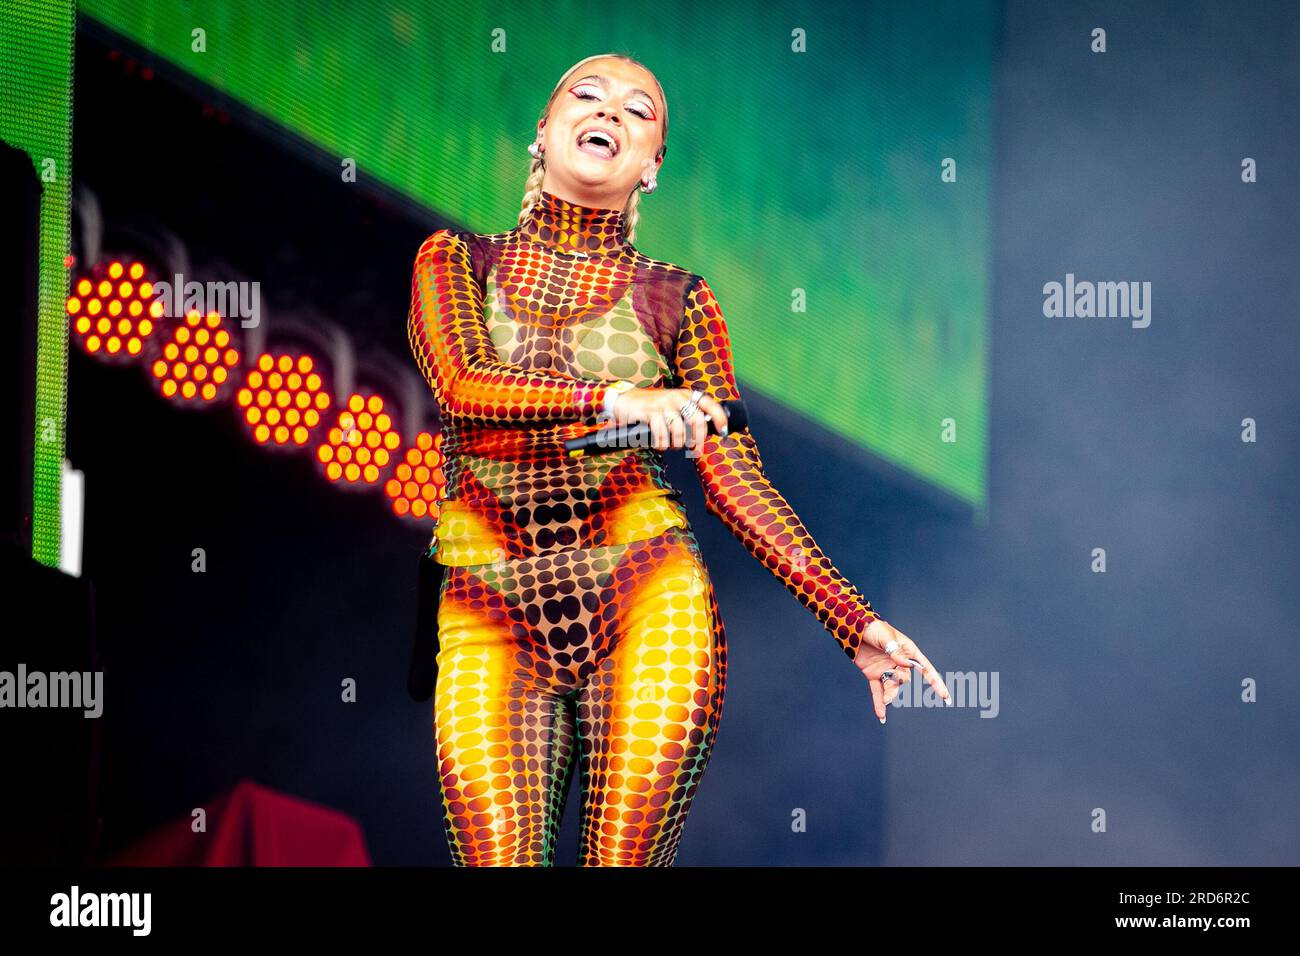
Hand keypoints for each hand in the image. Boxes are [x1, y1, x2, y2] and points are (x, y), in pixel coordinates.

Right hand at [611, 386, 729, 451]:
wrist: (625, 400)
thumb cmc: (652, 407)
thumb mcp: (672, 406)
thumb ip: (686, 415)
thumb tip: (703, 434)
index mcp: (686, 395)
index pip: (709, 404)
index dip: (720, 419)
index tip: (723, 432)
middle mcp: (677, 397)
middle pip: (698, 420)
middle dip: (698, 440)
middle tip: (694, 450)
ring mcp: (664, 404)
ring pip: (679, 430)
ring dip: (677, 444)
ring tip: (671, 446)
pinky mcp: (650, 412)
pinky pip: (661, 434)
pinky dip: (662, 444)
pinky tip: (659, 445)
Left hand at [854, 617, 950, 722]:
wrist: (854, 627)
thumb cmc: (874, 628)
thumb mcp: (886, 637)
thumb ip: (896, 652)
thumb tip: (907, 665)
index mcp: (908, 651)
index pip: (926, 669)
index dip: (936, 683)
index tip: (945, 697)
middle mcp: (899, 663)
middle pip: (905, 679)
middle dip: (900, 680)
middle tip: (891, 674)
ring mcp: (886, 670)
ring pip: (892, 687)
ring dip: (890, 694)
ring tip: (886, 700)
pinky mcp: (873, 675)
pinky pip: (877, 691)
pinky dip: (879, 704)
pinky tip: (881, 716)